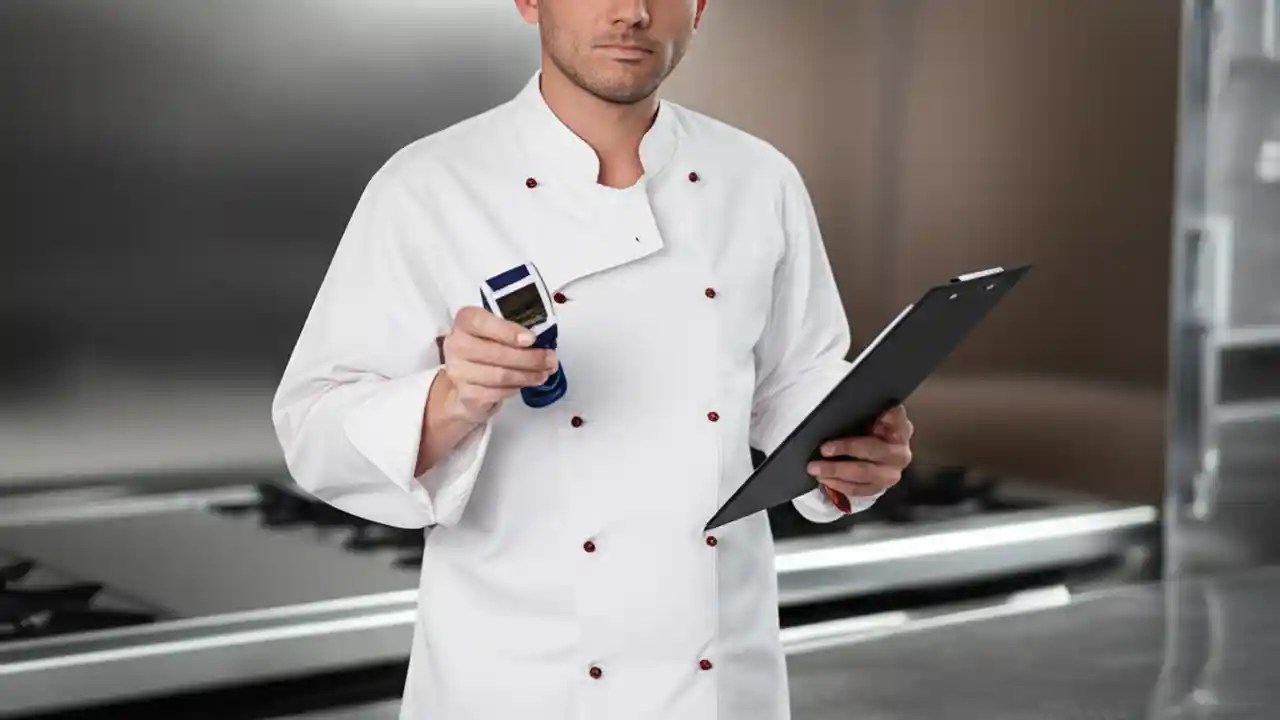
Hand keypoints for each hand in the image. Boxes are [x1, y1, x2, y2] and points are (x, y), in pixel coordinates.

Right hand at [438, 306, 558, 423]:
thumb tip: (544, 340)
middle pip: (496, 353)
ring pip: (500, 375)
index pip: (480, 322)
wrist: (466, 381)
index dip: (507, 331)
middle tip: (550, 359)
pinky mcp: (466, 394)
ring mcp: (458, 371)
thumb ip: (514, 331)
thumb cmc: (486, 349)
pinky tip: (526, 382)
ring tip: (544, 373)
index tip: (531, 339)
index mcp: (464, 321)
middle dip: (530, 358)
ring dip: (528, 375)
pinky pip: (498, 392)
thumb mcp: (497, 332)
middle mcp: (456, 345)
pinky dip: (517, 387)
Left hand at [807, 404, 913, 504]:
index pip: (894, 420)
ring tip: (815, 469)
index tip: (861, 416)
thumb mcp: (871, 417)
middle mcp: (900, 453)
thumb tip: (851, 400)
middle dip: (846, 449)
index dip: (880, 417)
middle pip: (874, 451)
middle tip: (823, 449)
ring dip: (837, 472)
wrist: (880, 456)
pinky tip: (824, 480)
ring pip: (863, 474)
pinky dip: (839, 485)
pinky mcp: (879, 489)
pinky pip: (858, 490)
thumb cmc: (871, 431)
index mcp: (901, 429)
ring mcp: (892, 474)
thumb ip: (867, 411)